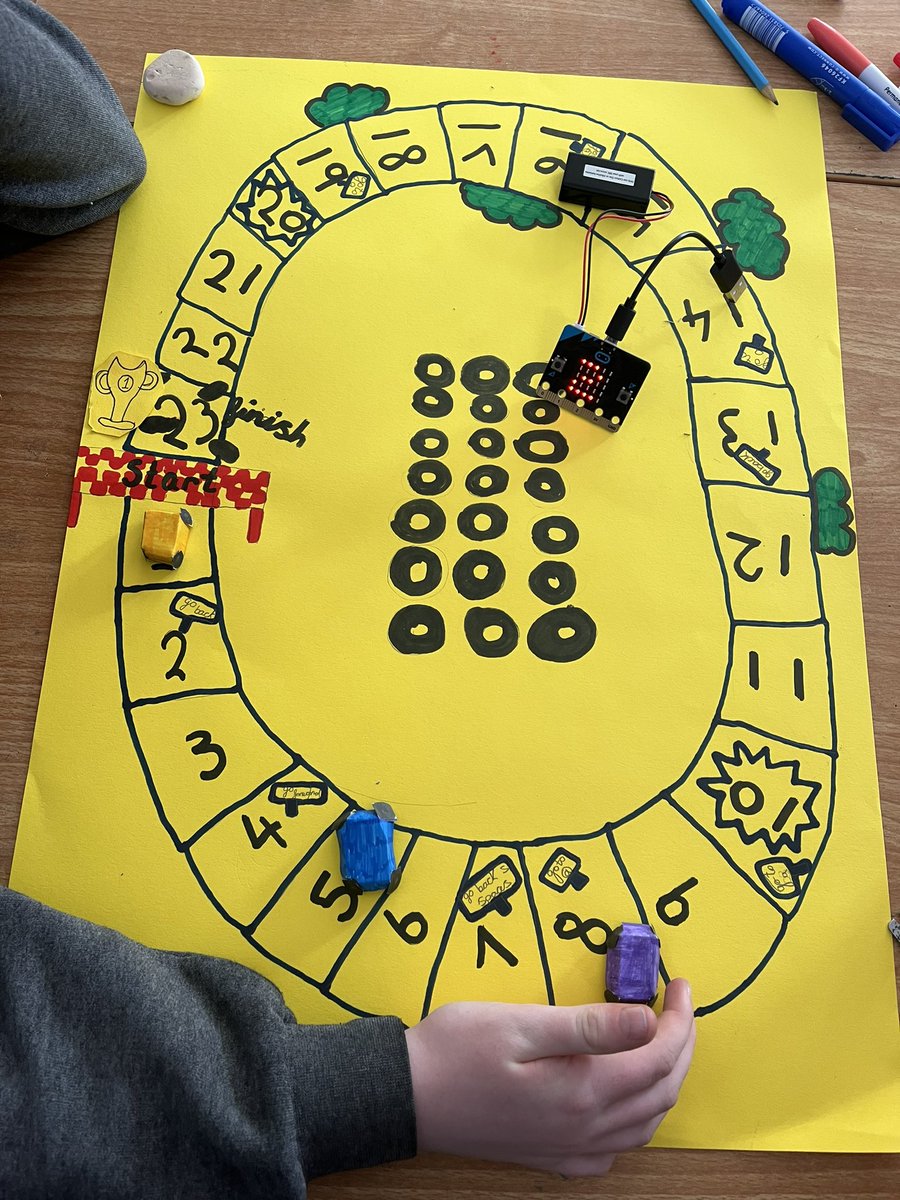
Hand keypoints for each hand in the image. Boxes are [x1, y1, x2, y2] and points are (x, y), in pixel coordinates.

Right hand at [405, 978, 694, 1176]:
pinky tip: (626, 1100)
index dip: (679, 1021)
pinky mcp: (550, 1157)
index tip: (680, 985)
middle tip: (679, 1006)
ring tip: (662, 1041)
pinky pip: (614, 1150)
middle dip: (681, 1046)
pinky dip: (637, 1122)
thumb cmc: (456, 1049)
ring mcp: (568, 1150)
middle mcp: (585, 1130)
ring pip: (644, 1124)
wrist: (405, 1097)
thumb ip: (588, 1026)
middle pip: (660, 1092)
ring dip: (665, 1082)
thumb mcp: (521, 1023)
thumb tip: (649, 1021)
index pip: (657, 1057)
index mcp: (583, 1092)